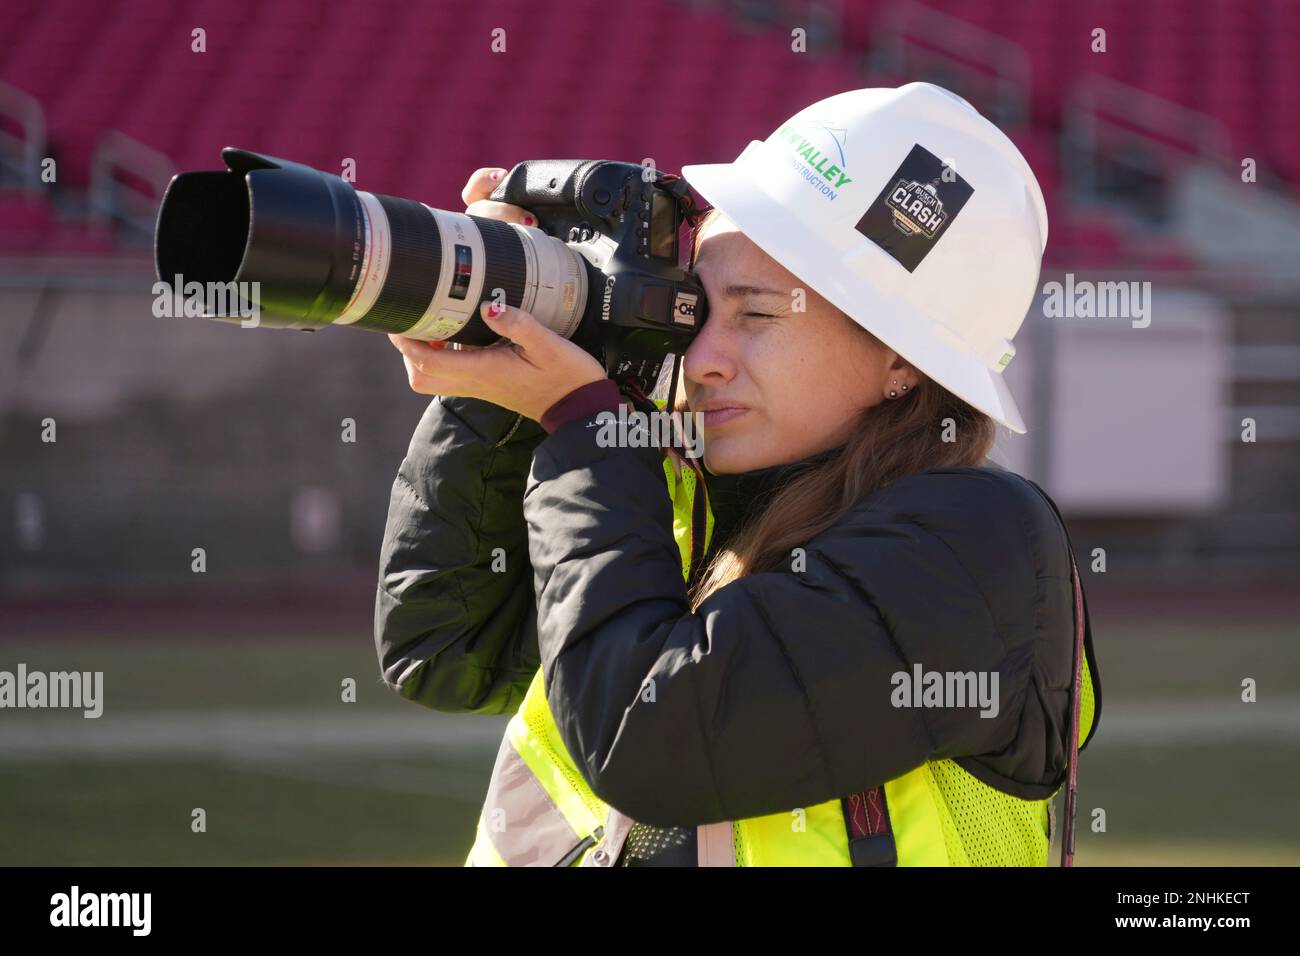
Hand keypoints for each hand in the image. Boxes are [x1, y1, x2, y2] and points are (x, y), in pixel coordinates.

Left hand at [389, 301, 607, 420]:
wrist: (580, 409)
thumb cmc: (568, 377)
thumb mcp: (549, 344)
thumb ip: (518, 323)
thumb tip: (487, 307)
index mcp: (484, 371)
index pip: (427, 363)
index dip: (407, 343)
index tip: (402, 319)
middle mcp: (476, 382)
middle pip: (421, 377)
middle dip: (409, 351)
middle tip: (417, 322)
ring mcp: (480, 387)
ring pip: (434, 379)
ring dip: (424, 354)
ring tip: (436, 324)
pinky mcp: (488, 385)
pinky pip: (453, 374)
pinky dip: (445, 356)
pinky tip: (461, 335)